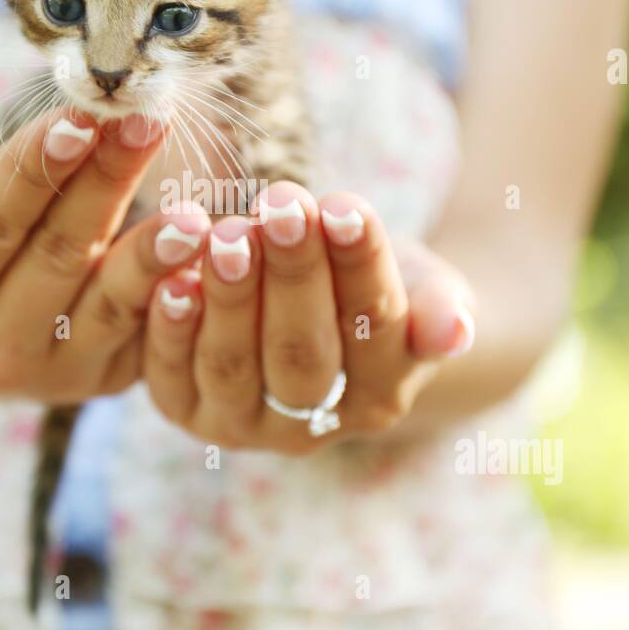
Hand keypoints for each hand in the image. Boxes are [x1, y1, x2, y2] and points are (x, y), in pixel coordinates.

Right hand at [0, 112, 210, 403]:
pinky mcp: (106, 380)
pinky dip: (183, 294)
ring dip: (155, 252)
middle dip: (104, 183)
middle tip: (145, 120)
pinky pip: (150, 335)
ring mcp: (55, 375)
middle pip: (56, 254)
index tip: (75, 117)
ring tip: (196, 209)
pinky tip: (215, 251)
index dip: (30, 171)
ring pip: (111, 302)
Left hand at [141, 183, 473, 452]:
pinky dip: (170, 329)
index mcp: (381, 396)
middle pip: (302, 352)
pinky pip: (174, 377)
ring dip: (230, 295)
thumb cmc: (377, 287)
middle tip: (282, 203)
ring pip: (235, 365)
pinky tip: (171, 279)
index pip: (373, 325)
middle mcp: (313, 424)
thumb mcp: (421, 288)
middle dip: (292, 273)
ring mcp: (246, 426)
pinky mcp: (187, 412)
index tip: (345, 204)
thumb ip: (440, 307)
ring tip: (229, 231)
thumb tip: (458, 332)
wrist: (319, 318)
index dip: (359, 265)